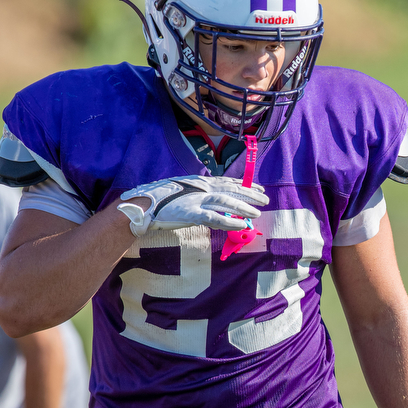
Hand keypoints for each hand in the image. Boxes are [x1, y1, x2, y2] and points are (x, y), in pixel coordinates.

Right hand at [117, 175, 268, 236]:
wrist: (142, 205)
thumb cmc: (161, 199)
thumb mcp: (184, 192)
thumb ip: (199, 195)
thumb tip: (212, 203)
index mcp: (200, 182)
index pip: (227, 182)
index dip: (244, 185)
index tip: (258, 188)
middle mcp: (201, 188)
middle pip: (231, 189)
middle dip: (250, 194)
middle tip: (265, 199)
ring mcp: (196, 200)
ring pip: (226, 202)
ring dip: (243, 208)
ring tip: (258, 213)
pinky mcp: (191, 213)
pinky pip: (215, 218)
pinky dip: (230, 221)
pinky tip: (241, 225)